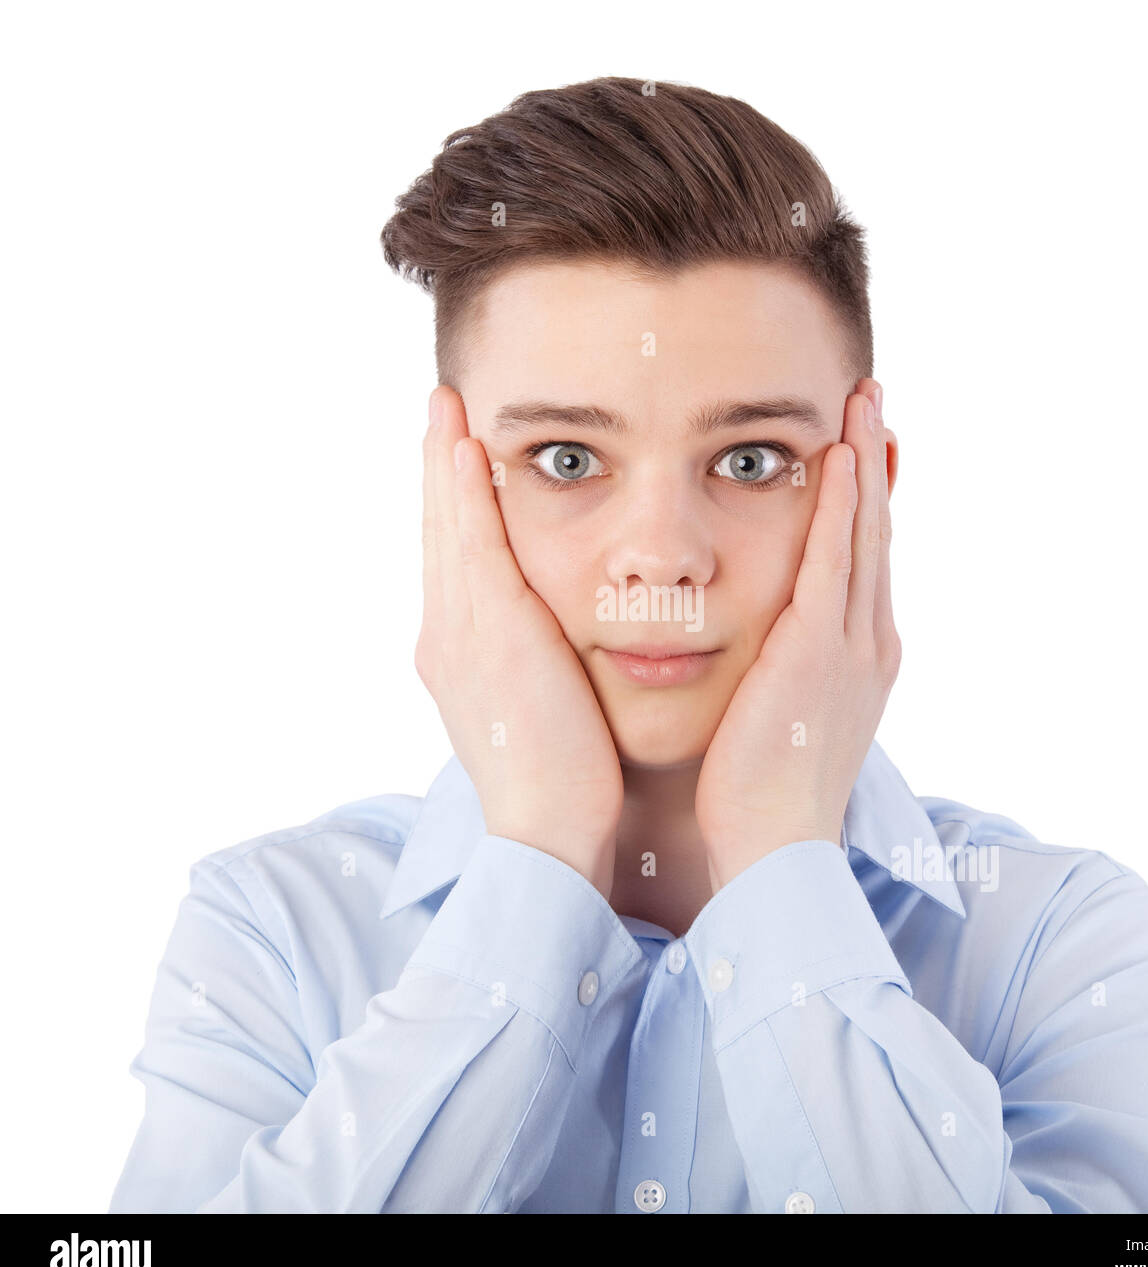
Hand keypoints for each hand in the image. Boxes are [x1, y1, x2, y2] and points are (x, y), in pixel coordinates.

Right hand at [417, 385, 623, 894]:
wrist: (549, 835)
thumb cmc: (563, 784)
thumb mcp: (540, 713)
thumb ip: (535, 667)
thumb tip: (552, 643)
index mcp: (460, 655)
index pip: (455, 561)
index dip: (451, 505)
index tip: (457, 455)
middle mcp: (446, 637)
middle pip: (439, 533)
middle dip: (437, 468)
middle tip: (440, 407)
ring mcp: (458, 633)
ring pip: (447, 527)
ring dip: (443, 460)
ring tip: (446, 404)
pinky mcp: (488, 633)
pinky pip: (472, 544)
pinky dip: (463, 492)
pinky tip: (465, 443)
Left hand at [694, 379, 899, 890]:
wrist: (774, 851)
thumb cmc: (761, 794)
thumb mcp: (783, 717)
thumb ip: (782, 670)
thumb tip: (764, 644)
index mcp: (858, 660)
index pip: (862, 563)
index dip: (864, 503)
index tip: (859, 450)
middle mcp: (869, 644)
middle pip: (875, 535)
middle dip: (876, 465)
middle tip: (874, 401)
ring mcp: (854, 646)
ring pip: (865, 534)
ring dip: (867, 463)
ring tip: (865, 401)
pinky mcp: (820, 652)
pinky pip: (835, 561)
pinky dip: (842, 506)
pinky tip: (842, 455)